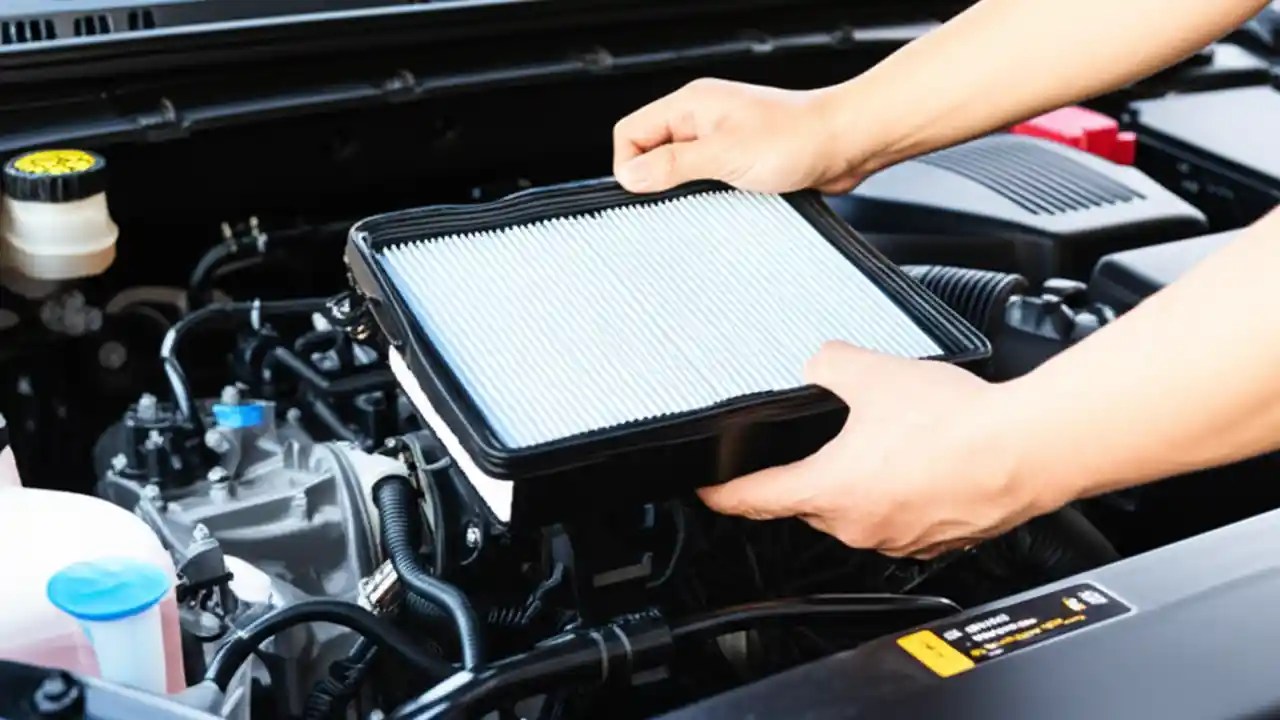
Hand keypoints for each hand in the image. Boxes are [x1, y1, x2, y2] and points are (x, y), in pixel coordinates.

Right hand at [612, 78, 869, 194]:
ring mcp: (720, 140)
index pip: (631, 132)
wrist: (846, 143)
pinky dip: (709, 196)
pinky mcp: (738, 161)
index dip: (629, 165)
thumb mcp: (725, 155)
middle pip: (651, 153)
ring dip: (687, 191)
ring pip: (678, 171)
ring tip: (711, 197)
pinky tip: (726, 202)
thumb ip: (674, 166)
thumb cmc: (799, 136)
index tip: (644, 192)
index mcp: (690, 106)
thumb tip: (632, 176)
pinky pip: (706, 182)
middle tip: (678, 199)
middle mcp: (702, 120)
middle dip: (657, 181)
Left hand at [698, 342, 1067, 558]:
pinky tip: (921, 464)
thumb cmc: (955, 424)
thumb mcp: (870, 373)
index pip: (752, 500)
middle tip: (825, 441)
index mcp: (827, 489)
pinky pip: (898, 520)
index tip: (707, 492)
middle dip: (806, 475)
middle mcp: (855, 526)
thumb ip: (827, 364)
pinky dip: (899, 496)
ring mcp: (895, 540)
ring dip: (860, 484)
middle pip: (806, 503)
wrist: (1025, 450)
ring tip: (888, 445)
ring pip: (855, 512)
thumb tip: (819, 362)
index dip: (721, 494)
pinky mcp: (933, 542)